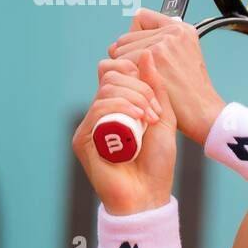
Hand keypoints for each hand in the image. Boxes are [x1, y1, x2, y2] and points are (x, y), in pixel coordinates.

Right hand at [72, 51, 176, 214]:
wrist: (149, 194)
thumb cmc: (157, 162)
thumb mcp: (163, 118)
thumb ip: (155, 88)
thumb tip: (145, 53)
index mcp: (118, 106)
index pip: (116, 71)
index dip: (135, 72)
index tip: (155, 95)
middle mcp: (100, 112)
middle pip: (109, 75)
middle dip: (138, 86)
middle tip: (154, 110)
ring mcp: (90, 125)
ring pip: (105, 89)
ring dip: (133, 98)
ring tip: (149, 119)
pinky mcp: (83, 139)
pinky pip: (97, 108)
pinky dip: (120, 108)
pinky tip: (137, 120)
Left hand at [109, 8, 225, 144]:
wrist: (202, 112)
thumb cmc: (190, 94)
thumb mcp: (181, 60)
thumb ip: (156, 45)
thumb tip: (118, 44)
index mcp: (182, 29)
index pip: (141, 18)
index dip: (136, 37)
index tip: (142, 53)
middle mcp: (174, 31)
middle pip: (126, 37)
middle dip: (128, 57)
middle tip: (148, 76)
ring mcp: (165, 41)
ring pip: (120, 50)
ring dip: (127, 70)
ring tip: (148, 83)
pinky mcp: (155, 54)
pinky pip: (122, 62)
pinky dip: (128, 78)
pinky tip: (144, 87)